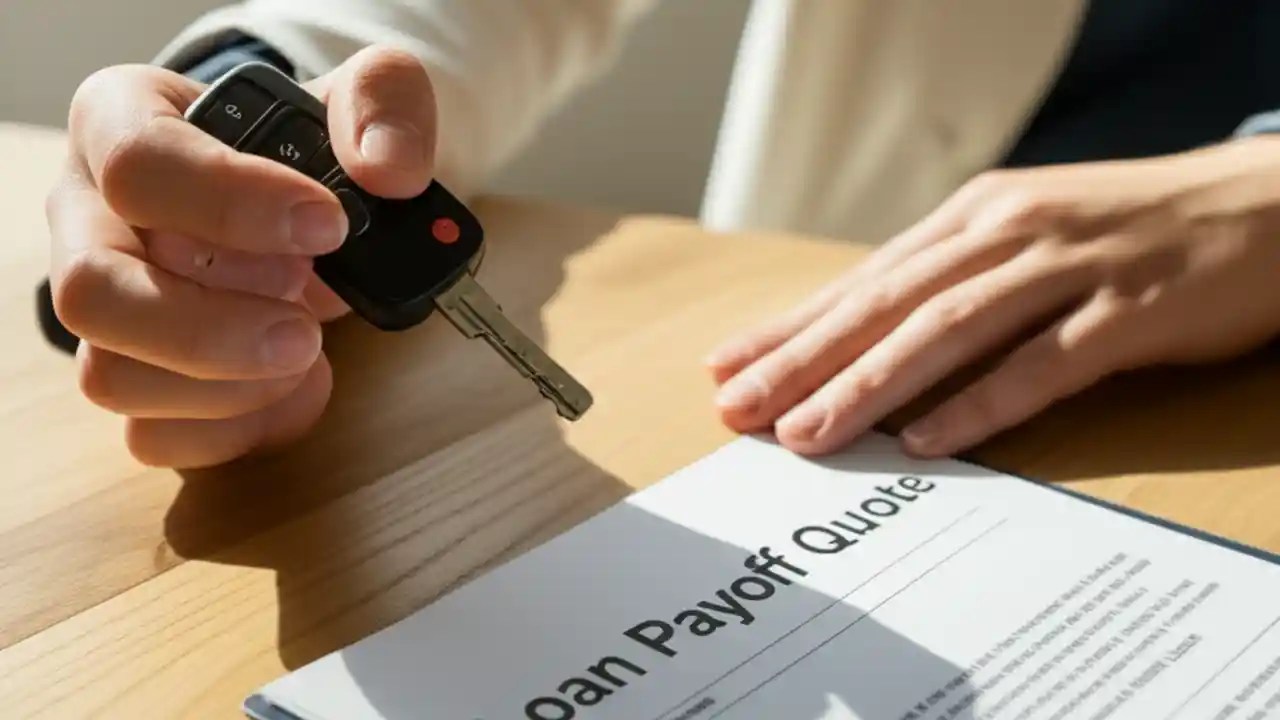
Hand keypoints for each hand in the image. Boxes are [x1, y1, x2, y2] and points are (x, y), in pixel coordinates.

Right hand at [47, 46, 437, 467]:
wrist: (316, 202)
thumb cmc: (316, 146)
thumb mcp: (368, 96)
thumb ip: (387, 105)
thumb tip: (388, 169)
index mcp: (122, 122)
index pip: (138, 165)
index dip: (233, 203)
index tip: (328, 225)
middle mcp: (90, 219)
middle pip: (91, 293)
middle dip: (212, 327)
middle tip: (306, 325)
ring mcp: (108, 309)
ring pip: (114, 377)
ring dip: (230, 384)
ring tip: (308, 348)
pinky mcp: (140, 378)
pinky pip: (156, 435)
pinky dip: (242, 427)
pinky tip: (300, 386)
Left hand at [706, 138, 1279, 457]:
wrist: (1262, 204)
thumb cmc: (1125, 230)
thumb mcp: (1025, 236)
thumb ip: (950, 279)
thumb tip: (862, 333)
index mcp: (975, 215)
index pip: (865, 280)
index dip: (792, 325)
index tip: (728, 366)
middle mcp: (1009, 232)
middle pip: (887, 303)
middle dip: (804, 359)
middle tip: (738, 407)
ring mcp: (1070, 268)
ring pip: (949, 329)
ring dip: (870, 384)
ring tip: (808, 432)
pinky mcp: (1130, 311)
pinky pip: (1043, 364)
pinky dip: (981, 403)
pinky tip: (927, 440)